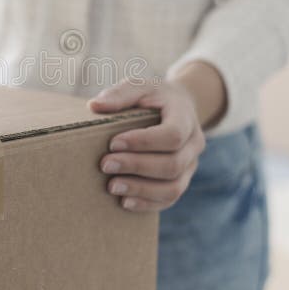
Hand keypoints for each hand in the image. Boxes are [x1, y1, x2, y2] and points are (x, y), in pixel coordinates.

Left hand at [89, 65, 222, 211]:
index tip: (113, 143)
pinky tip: (124, 202)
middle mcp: (194, 144)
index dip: (143, 142)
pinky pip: (170, 199)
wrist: (177, 107)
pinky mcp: (182, 180)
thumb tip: (94, 105)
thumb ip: (120, 94)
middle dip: (136, 166)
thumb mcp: (139, 86)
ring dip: (141, 190)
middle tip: (105, 165)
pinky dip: (147, 203)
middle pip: (172, 164)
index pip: (172, 135)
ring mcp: (190, 165)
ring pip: (173, 187)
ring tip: (112, 187)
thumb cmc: (153, 97)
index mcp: (185, 117)